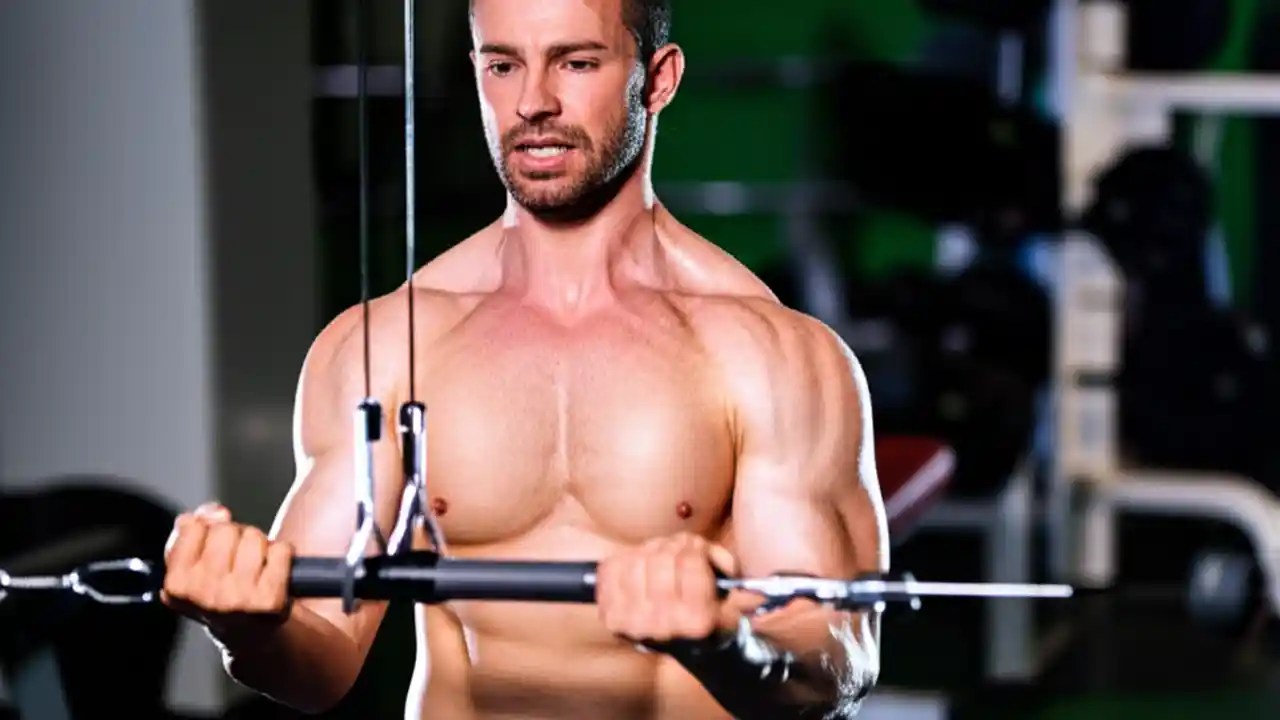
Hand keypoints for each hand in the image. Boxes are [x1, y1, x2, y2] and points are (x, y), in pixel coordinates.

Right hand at [161, 502, 293, 638]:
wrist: (248, 632)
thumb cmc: (218, 589)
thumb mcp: (192, 562)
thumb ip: (194, 527)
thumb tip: (217, 512)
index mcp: (177, 585)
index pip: (193, 526)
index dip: (206, 530)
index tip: (211, 551)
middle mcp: (205, 595)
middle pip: (225, 529)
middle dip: (234, 536)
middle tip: (236, 561)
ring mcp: (238, 600)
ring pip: (254, 537)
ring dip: (258, 545)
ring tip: (254, 568)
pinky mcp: (270, 601)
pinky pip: (281, 550)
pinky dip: (282, 555)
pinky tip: (273, 574)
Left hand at [596, 532, 763, 650]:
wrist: (669, 641)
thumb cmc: (697, 611)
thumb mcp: (722, 592)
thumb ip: (722, 565)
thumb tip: (704, 548)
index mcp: (696, 621)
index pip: (689, 562)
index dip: (695, 548)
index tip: (696, 547)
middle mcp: (663, 625)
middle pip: (662, 558)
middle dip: (673, 546)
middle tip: (678, 547)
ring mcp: (632, 620)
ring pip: (637, 559)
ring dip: (650, 550)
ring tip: (659, 557)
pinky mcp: (610, 614)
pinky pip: (613, 567)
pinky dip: (625, 560)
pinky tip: (638, 568)